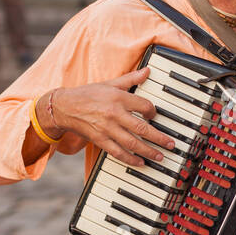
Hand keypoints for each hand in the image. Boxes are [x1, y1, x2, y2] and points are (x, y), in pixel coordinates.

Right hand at [48, 68, 175, 166]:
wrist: (64, 107)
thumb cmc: (88, 94)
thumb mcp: (110, 83)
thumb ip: (131, 79)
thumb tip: (148, 71)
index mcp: (118, 97)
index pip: (144, 106)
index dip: (153, 111)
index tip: (156, 115)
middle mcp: (114, 114)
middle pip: (142, 128)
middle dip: (159, 138)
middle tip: (171, 144)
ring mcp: (107, 129)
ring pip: (132, 143)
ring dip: (148, 151)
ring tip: (160, 156)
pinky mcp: (100, 140)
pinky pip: (117, 152)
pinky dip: (130, 159)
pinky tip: (140, 162)